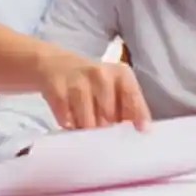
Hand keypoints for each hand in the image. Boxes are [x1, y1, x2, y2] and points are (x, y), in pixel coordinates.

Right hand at [36, 50, 150, 129]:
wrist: (53, 64)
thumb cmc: (90, 82)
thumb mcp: (113, 87)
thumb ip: (127, 106)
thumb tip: (139, 131)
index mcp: (120, 74)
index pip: (132, 95)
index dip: (138, 114)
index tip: (142, 130)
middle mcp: (101, 75)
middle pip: (109, 116)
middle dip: (107, 129)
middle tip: (102, 128)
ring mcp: (78, 82)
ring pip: (88, 123)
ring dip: (87, 129)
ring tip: (84, 122)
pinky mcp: (57, 91)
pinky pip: (68, 122)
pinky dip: (69, 125)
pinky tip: (70, 117)